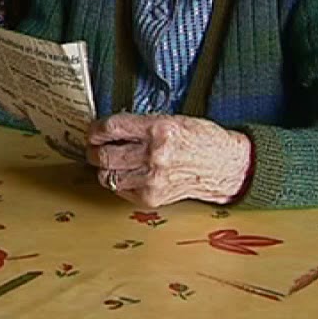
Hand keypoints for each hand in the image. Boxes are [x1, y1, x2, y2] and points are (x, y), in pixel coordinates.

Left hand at [86, 113, 252, 207]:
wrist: (224, 166)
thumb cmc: (200, 139)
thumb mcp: (170, 120)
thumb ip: (139, 125)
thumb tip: (108, 129)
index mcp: (157, 129)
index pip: (111, 128)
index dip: (95, 130)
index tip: (93, 131)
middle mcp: (153, 155)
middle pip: (103, 156)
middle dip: (93, 151)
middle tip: (95, 148)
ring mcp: (152, 179)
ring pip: (107, 176)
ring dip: (104, 168)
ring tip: (110, 162)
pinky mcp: (152, 198)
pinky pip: (120, 190)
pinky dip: (118, 182)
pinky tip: (127, 173)